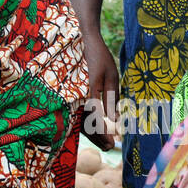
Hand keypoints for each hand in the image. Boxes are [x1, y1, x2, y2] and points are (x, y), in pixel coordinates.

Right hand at [82, 35, 119, 151]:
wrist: (83, 40)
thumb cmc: (100, 57)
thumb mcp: (111, 75)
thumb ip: (112, 97)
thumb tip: (115, 118)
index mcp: (89, 89)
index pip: (95, 116)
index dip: (102, 132)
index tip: (111, 143)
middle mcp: (78, 94)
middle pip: (85, 122)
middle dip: (97, 137)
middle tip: (110, 147)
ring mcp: (73, 94)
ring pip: (79, 119)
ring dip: (91, 132)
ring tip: (106, 142)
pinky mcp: (72, 93)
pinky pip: (78, 112)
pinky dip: (86, 122)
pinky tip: (96, 129)